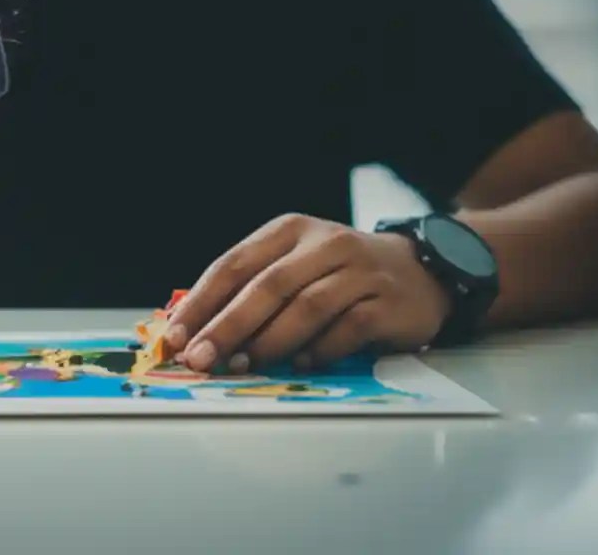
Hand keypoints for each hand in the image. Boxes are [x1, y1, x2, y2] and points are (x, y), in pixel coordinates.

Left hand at [165, 214, 450, 372]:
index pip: (234, 264)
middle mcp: (324, 243)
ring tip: (243, 366)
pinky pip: (349, 327)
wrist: (421, 270)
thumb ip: (250, 291)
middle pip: (267, 286)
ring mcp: (359, 270)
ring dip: (269, 341)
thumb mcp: (294, 265)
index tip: (176, 336)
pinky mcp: (388, 300)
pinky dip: (321, 348)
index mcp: (289, 231)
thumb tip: (193, 330)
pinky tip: (301, 364)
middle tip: (200, 359)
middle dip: (228, 326)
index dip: (202, 302)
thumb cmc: (339, 274)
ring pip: (307, 306)